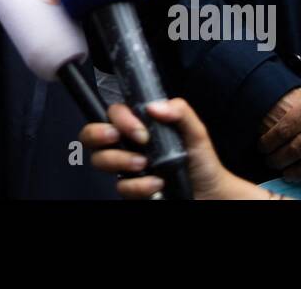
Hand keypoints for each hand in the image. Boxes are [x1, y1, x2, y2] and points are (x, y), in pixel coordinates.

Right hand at [80, 99, 272, 199]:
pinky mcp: (131, 189)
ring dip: (120, 160)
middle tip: (116, 138)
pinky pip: (120, 186)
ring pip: (99, 160)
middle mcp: (127, 145)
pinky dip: (139, 185)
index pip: (113, 113)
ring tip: (145, 164)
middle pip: (90, 134)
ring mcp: (126, 168)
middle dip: (98, 134)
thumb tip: (154, 106)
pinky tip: (157, 184)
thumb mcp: (196, 131)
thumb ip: (180, 111)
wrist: (210, 193)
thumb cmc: (201, 160)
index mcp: (139, 126)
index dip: (120, 120)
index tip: (141, 131)